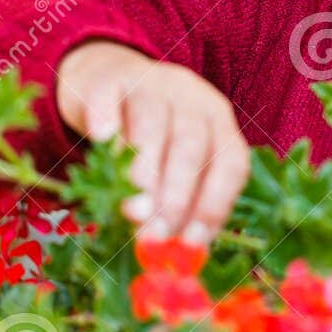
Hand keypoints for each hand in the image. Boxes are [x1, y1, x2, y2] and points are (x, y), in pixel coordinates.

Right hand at [55, 40, 250, 244]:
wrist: (107, 79)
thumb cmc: (149, 139)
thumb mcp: (173, 166)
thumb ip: (178, 205)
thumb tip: (172, 255)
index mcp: (219, 124)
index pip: (230, 164)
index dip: (214, 206)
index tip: (191, 245)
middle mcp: (193, 99)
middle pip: (193, 145)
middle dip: (176, 197)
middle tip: (156, 235)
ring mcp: (153, 82)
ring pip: (153, 122)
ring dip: (144, 170)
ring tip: (132, 211)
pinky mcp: (111, 77)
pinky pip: (110, 97)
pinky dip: (106, 120)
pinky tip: (101, 143)